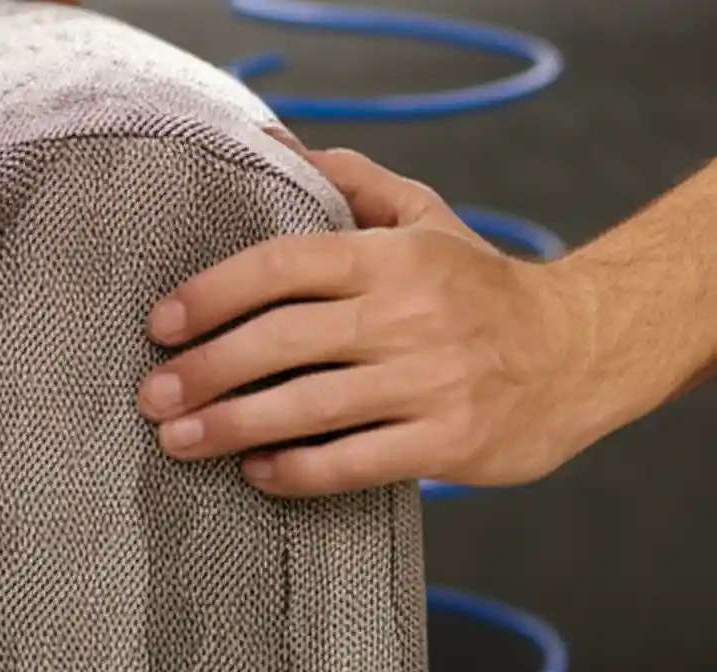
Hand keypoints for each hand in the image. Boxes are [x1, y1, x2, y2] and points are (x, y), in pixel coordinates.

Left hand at [138, 146, 601, 496]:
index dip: (213, 292)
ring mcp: (429, 381)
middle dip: (205, 370)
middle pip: (283, 340)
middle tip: (153, 395)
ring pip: (310, 407)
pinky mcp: (447, 442)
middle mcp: (406, 315)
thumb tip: (269, 142)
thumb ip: (348, 179)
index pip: (284, 264)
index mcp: (391, 257)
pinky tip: (255, 472)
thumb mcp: (422, 213)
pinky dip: (298, 471)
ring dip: (233, 426)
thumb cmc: (477, 284)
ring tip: (178, 440)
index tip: (161, 323)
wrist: (576, 352)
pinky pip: (355, 463)